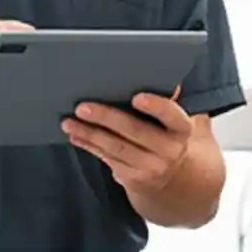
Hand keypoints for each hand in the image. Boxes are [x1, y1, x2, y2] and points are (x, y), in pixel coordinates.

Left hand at [62, 87, 191, 191]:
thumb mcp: (173, 120)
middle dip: (106, 118)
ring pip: (115, 148)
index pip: (172, 115)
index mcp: (181, 129)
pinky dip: (88, 145)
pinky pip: (107, 158)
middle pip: (135, 131)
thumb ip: (165, 100)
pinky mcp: (133, 179)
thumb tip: (154, 72)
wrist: (173, 177)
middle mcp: (169, 150)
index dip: (156, 107)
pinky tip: (75, 135)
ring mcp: (150, 167)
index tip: (136, 97)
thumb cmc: (166, 135)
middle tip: (82, 107)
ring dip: (89, 134)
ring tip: (69, 122)